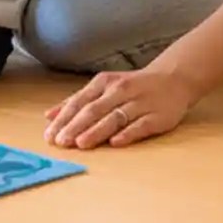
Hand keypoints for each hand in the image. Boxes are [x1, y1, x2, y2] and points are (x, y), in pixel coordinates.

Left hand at [42, 69, 196, 148]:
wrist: (173, 79)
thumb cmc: (131, 86)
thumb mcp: (102, 87)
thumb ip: (76, 101)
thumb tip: (50, 116)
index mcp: (103, 83)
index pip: (79, 102)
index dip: (64, 119)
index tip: (50, 135)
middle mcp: (120, 91)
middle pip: (94, 110)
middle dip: (75, 126)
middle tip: (61, 142)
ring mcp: (140, 103)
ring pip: (114, 118)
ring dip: (96, 131)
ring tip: (81, 144)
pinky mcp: (158, 116)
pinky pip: (141, 126)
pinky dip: (127, 134)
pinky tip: (115, 143)